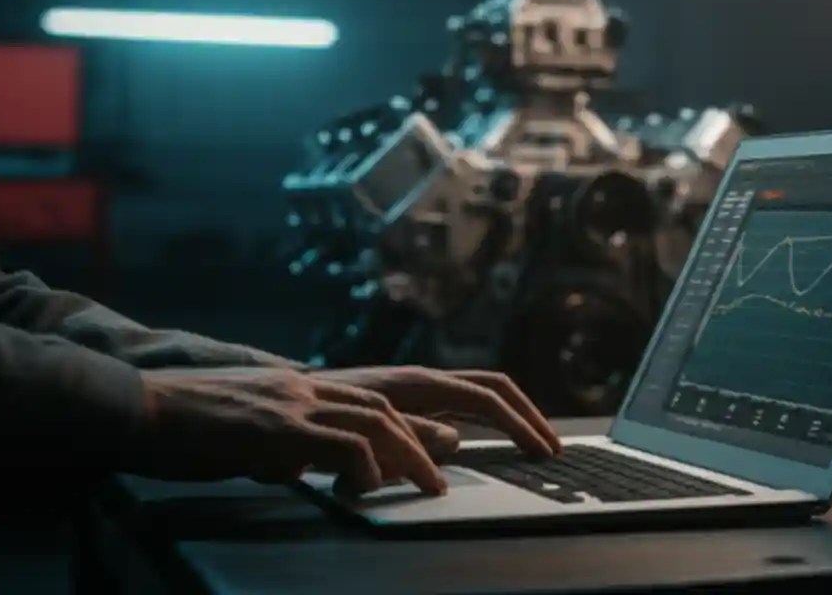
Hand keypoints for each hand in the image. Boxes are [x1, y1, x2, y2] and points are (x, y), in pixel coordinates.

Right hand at [131, 368, 446, 496]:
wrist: (132, 407)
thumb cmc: (176, 428)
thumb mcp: (239, 433)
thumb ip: (275, 442)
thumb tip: (294, 466)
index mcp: (293, 387)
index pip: (364, 399)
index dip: (400, 425)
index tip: (429, 450)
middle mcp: (299, 387)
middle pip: (380, 407)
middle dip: (419, 442)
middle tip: (439, 480)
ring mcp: (289, 404)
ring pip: (373, 422)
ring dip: (408, 456)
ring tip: (429, 488)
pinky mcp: (275, 429)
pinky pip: (340, 445)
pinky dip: (364, 467)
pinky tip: (365, 489)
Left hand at [311, 366, 562, 456]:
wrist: (280, 403)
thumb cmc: (318, 419)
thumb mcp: (359, 430)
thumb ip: (406, 434)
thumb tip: (454, 438)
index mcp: (417, 384)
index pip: (486, 399)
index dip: (519, 424)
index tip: (542, 451)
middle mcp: (422, 380)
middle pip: (492, 388)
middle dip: (526, 416)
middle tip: (551, 448)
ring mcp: (417, 388)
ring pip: (478, 396)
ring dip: (507, 419)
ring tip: (530, 446)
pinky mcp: (407, 402)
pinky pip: (457, 409)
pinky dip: (483, 422)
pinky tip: (489, 443)